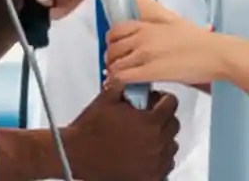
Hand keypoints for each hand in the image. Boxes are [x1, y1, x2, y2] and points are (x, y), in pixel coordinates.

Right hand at [63, 84, 179, 180]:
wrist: (75, 155)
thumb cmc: (90, 130)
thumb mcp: (107, 98)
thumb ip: (124, 84)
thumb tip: (132, 77)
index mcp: (151, 121)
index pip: (172, 104)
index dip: (162, 99)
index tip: (155, 100)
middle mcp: (158, 143)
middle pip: (173, 125)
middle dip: (163, 118)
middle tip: (148, 117)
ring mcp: (155, 162)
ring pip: (171, 146)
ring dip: (162, 139)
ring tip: (144, 136)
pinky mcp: (149, 177)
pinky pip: (165, 165)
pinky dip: (158, 159)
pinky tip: (143, 153)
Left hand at [105, 18, 227, 85]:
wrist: (215, 53)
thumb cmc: (199, 40)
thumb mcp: (174, 24)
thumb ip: (157, 26)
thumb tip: (151, 30)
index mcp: (148, 25)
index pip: (116, 30)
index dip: (112, 42)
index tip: (118, 51)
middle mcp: (142, 37)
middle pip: (112, 48)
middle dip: (111, 59)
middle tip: (117, 67)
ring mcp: (145, 54)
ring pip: (114, 63)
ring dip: (113, 72)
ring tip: (120, 79)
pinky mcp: (151, 72)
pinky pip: (123, 77)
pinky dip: (117, 82)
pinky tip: (122, 86)